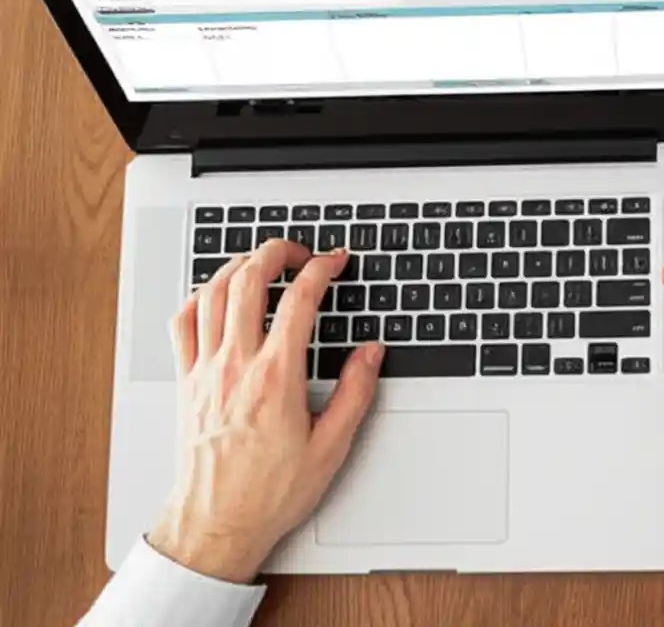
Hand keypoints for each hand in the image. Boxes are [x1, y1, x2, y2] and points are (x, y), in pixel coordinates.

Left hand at [149, 241, 384, 582]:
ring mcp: (205, 370)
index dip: (322, 269)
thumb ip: (355, 392)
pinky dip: (198, 296)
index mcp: (276, 378)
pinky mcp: (186, 382)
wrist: (216, 522)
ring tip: (262, 260)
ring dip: (239, 265)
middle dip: (278, 251)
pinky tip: (214, 294)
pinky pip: (182, 322)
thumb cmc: (269, 492)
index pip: (299, 300)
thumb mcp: (331, 446)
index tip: (336, 261)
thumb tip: (370, 352)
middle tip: (300, 251)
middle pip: (249, 280)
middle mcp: (236, 366)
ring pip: (212, 293)